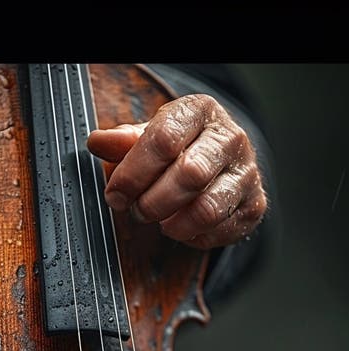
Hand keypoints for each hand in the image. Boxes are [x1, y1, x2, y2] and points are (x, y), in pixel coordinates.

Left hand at [87, 94, 266, 248]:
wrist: (222, 161)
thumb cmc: (181, 147)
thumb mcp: (150, 137)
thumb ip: (124, 142)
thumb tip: (97, 142)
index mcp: (200, 111)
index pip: (165, 140)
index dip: (133, 173)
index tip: (115, 195)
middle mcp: (230, 138)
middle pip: (189, 175)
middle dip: (153, 202)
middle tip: (137, 212)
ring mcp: (247, 173)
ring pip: (207, 209)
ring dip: (173, 224)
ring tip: (161, 222)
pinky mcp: (255, 205)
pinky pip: (220, 231)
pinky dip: (194, 237)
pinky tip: (183, 228)